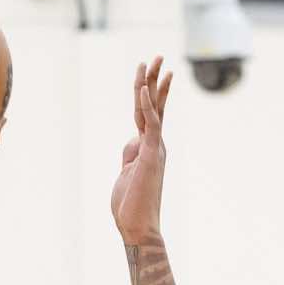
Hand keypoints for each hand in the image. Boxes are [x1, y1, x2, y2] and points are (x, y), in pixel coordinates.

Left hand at [111, 57, 171, 243]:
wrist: (138, 227)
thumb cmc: (130, 206)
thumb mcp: (125, 174)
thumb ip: (128, 155)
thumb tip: (131, 141)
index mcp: (149, 149)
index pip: (150, 115)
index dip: (151, 93)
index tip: (151, 75)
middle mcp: (156, 145)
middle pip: (156, 106)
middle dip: (156, 80)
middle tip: (158, 57)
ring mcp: (154, 148)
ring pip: (152, 109)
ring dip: (151, 84)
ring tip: (153, 61)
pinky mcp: (150, 154)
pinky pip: (149, 125)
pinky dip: (147, 106)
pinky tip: (143, 89)